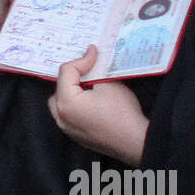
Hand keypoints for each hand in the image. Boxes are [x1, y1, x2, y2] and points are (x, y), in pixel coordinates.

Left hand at [47, 45, 149, 165]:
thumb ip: (94, 68)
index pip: (66, 72)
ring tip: (88, 84)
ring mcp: (67, 129)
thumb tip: (90, 55)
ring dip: (71, 92)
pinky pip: (69, 116)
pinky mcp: (77, 136)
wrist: (135, 142)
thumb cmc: (122, 113)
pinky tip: (91, 100)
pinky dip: (76, 105)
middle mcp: (61, 117)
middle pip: (59, 88)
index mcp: (66, 102)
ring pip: (61, 103)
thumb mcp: (108, 83)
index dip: (82, 59)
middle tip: (89, 69)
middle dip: (72, 76)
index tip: (94, 52)